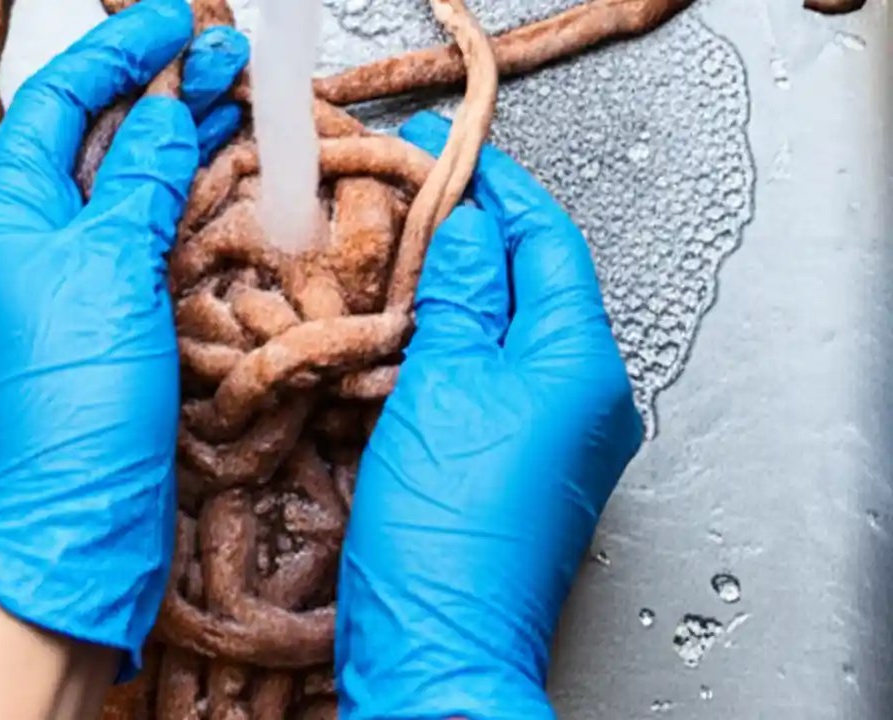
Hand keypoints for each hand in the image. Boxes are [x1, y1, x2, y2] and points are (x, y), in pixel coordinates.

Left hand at [0, 0, 249, 675]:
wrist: (77, 519)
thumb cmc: (73, 405)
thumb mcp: (108, 270)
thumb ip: (138, 182)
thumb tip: (163, 113)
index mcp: (6, 218)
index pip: (59, 105)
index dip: (115, 55)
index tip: (169, 22)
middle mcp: (32, 244)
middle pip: (94, 140)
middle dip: (155, 91)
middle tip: (219, 56)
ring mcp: (73, 284)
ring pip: (126, 187)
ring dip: (175, 141)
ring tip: (231, 98)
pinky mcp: (111, 320)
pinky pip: (145, 238)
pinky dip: (182, 201)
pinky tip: (217, 175)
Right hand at [335, 112, 642, 718]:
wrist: (439, 645)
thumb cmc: (445, 524)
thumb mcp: (442, 386)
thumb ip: (460, 294)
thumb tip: (468, 224)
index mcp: (583, 364)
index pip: (546, 242)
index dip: (496, 187)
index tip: (445, 148)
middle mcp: (588, 396)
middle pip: (534, 285)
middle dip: (474, 236)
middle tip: (411, 196)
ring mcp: (558, 434)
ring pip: (510, 331)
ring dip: (459, 289)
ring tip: (400, 252)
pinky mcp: (521, 463)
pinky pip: (495, 378)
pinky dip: (455, 343)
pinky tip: (408, 331)